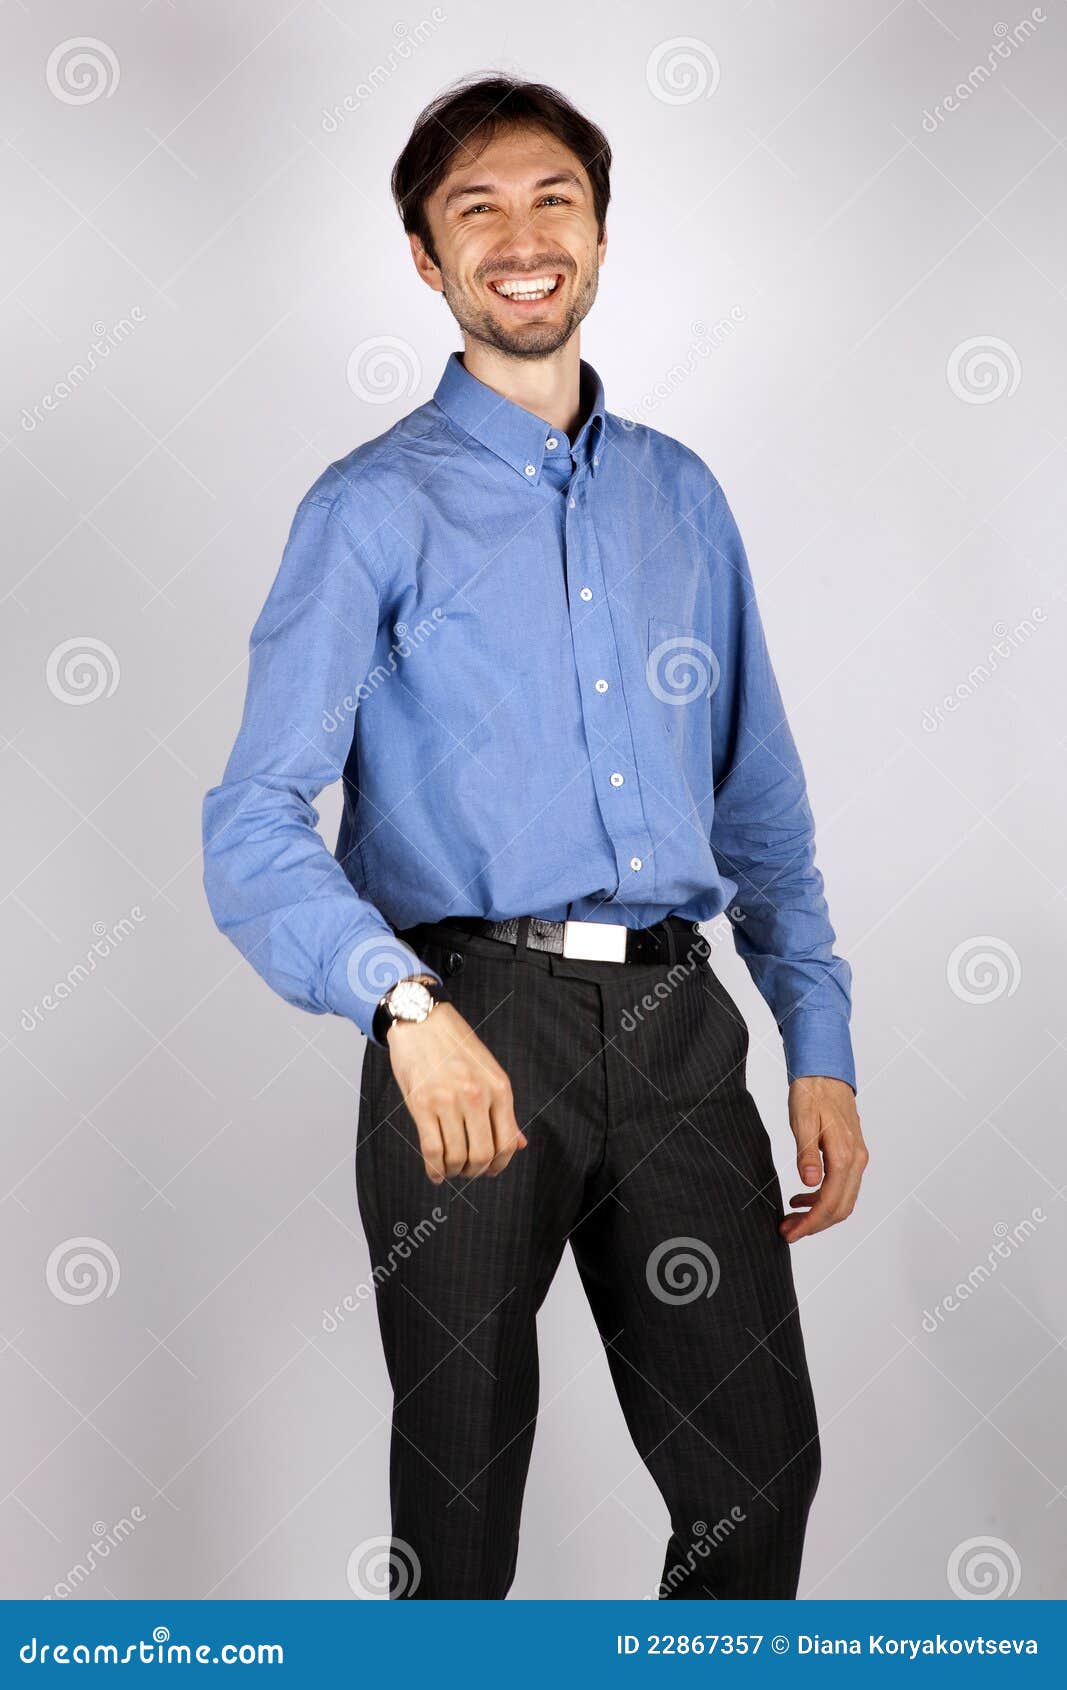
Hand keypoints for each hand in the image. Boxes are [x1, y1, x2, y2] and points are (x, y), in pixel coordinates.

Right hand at [386, 1002, 526, 1183]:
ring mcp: (448, 1101)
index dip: (499, 1164)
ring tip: (449, 1169)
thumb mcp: (489, 1072)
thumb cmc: (455, 1045)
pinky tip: (434, 1172)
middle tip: (467, 1171)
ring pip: (456, 1156)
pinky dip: (433, 1168)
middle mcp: (477, 1096)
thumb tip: (519, 1143)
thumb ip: (504, 1110)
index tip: (490, 1170)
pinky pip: (432, 1149)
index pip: (507, 1142)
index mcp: (499, 1088)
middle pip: (482, 1154)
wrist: (422, 1020)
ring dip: (453, 1171)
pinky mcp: (421, 1104)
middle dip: (475, 1171)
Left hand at [781, 1075, 867, 1243]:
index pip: (830, 1202)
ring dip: (819, 1215)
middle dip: (814, 1226)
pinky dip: (823, 1199)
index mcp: (844, 1155)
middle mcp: (856, 1160)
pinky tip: (802, 1197)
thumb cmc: (812, 1093)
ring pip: (843, 1200)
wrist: (826, 1073)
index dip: (810, 1224)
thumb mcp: (802, 1121)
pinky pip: (842, 1187)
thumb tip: (810, 1183)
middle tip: (788, 1232)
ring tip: (791, 1218)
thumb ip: (807, 1153)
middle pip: (840, 1208)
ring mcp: (857, 1159)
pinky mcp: (852, 1155)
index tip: (790, 1233)